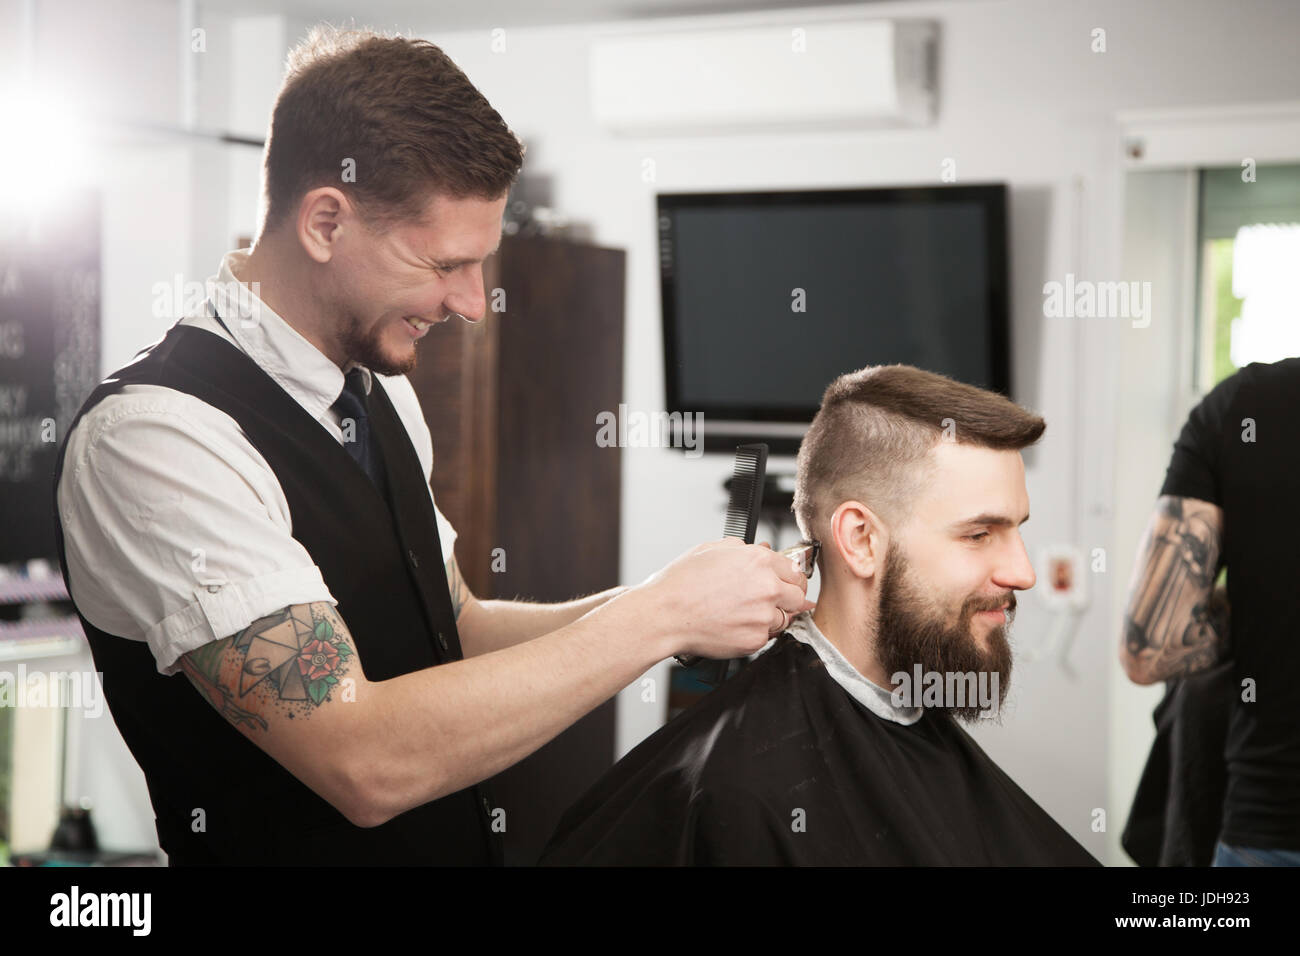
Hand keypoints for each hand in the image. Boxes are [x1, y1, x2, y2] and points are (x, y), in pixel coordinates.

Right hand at [634, 538, 815, 660]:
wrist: (664, 615)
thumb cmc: (681, 583)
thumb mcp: (711, 550)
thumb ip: (743, 549)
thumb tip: (763, 551)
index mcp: (759, 561)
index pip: (795, 571)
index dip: (790, 579)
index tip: (786, 584)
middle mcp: (767, 587)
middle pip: (798, 597)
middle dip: (788, 599)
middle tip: (770, 602)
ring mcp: (762, 616)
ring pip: (784, 619)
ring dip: (771, 617)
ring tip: (744, 614)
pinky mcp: (755, 639)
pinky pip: (766, 637)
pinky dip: (754, 633)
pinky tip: (734, 626)